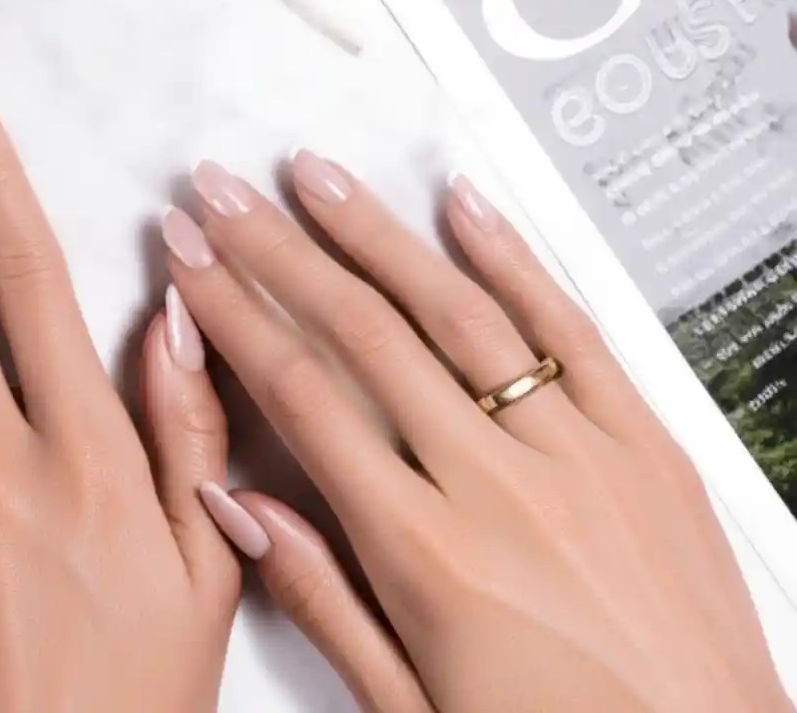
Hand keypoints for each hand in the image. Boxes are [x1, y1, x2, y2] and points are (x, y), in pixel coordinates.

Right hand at [169, 157, 792, 710]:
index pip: (303, 397)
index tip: (193, 263)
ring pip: (456, 312)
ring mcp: (578, 454)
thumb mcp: (410, 705)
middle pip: (362, 334)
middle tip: (224, 194)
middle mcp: (498, 486)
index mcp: (426, 553)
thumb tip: (241, 508)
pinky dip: (512, 259)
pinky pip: (569, 329)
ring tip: (315, 178)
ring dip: (374, 234)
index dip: (234, 316)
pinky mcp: (645, 444)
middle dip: (277, 251)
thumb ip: (322, 598)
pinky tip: (463, 208)